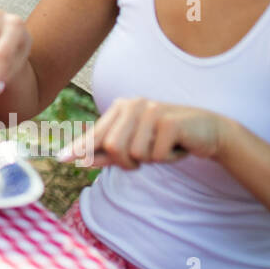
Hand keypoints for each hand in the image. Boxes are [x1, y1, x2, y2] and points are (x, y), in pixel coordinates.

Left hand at [58, 98, 230, 168]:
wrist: (208, 131)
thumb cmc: (166, 138)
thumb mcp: (136, 145)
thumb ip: (108, 152)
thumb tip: (79, 160)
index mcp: (121, 107)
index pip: (97, 134)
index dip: (81, 149)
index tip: (61, 159)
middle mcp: (133, 105)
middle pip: (113, 147)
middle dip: (126, 163)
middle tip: (143, 161)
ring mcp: (151, 111)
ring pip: (134, 153)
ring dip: (149, 160)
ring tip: (162, 149)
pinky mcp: (169, 122)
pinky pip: (157, 155)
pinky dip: (167, 158)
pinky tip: (177, 147)